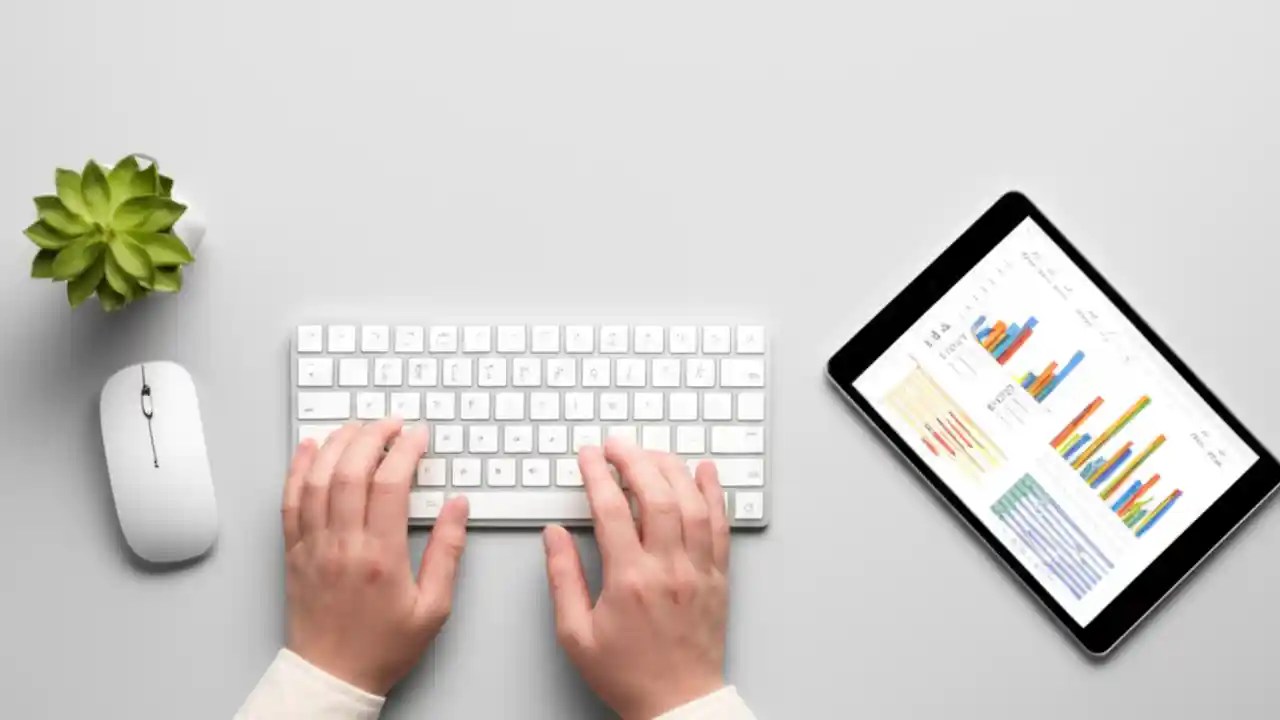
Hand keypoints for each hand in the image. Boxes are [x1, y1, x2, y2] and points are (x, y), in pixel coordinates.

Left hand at [280, 419, 468, 694]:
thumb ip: (448, 551)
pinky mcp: (294, 552)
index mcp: (379, 556)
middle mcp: (342, 544)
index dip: (406, 450)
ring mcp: (313, 546)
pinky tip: (311, 449)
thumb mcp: (434, 607)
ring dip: (338, 444)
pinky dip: (298, 469)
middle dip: (373, 436)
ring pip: (318, 479)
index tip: (419, 435)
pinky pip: (290, 500)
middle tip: (392, 423)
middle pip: (350, 471)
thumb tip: (457, 507)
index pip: (390, 484)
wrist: (333, 677)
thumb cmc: (382, 647)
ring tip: (357, 426)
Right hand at [543, 438, 730, 719]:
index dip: (597, 474)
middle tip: (616, 444)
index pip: (612, 510)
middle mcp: (668, 568)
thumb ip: (563, 578)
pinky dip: (714, 493)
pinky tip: (705, 471)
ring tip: (652, 451)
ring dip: (671, 468)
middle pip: (656, 494)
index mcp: (629, 580)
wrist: (678, 703)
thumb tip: (554, 535)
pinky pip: (721, 525)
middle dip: (634, 459)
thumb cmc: (628, 674)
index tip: (588, 456)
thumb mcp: (576, 633)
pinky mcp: (718, 577)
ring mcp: (698, 570)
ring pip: (691, 503)